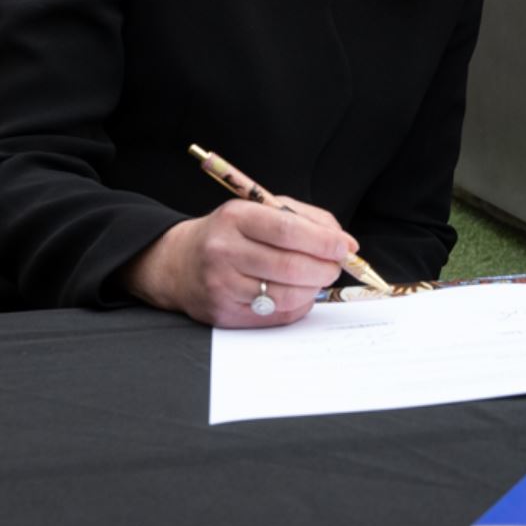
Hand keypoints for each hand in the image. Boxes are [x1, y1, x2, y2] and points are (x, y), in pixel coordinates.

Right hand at [125, 197, 355, 326]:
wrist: (179, 264)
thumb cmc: (230, 233)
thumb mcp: (260, 210)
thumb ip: (305, 219)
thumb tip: (343, 242)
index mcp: (234, 218)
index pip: (287, 231)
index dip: (323, 241)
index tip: (345, 247)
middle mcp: (224, 251)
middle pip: (289, 267)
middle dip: (324, 268)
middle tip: (336, 265)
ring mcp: (222, 286)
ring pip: (285, 295)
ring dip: (313, 288)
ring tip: (318, 278)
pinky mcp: (224, 314)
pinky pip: (276, 316)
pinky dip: (297, 305)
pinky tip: (298, 293)